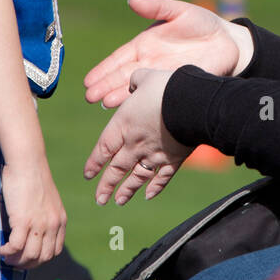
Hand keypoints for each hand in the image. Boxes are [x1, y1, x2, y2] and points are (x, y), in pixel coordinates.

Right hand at [0, 158, 66, 268]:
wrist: (27, 161)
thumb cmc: (32, 177)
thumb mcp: (46, 201)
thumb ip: (44, 216)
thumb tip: (31, 232)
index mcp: (60, 219)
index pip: (55, 251)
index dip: (40, 259)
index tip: (27, 258)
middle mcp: (53, 224)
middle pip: (43, 257)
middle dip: (27, 264)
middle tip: (14, 261)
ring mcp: (39, 223)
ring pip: (29, 256)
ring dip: (16, 260)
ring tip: (5, 256)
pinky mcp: (23, 220)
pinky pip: (15, 247)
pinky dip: (7, 252)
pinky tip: (0, 249)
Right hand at [84, 0, 249, 107]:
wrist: (229, 42)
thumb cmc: (203, 23)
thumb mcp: (179, 11)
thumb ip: (156, 7)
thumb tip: (132, 1)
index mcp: (145, 45)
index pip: (119, 59)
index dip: (103, 70)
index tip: (88, 80)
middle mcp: (149, 63)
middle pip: (122, 76)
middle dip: (105, 86)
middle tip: (89, 96)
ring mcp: (161, 77)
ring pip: (136, 89)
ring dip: (119, 97)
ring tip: (104, 103)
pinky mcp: (175, 86)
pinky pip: (155, 97)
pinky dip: (142, 104)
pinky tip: (130, 111)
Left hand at [85, 68, 192, 204]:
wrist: (192, 104)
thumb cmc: (166, 88)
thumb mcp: (145, 77)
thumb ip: (135, 81)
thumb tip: (133, 83)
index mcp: (123, 125)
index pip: (103, 148)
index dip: (95, 163)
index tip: (88, 175)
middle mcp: (135, 144)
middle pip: (117, 169)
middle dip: (106, 185)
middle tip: (100, 199)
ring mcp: (155, 155)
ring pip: (137, 177)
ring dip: (127, 191)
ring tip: (118, 201)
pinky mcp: (174, 160)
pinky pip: (162, 178)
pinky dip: (155, 188)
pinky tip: (148, 196)